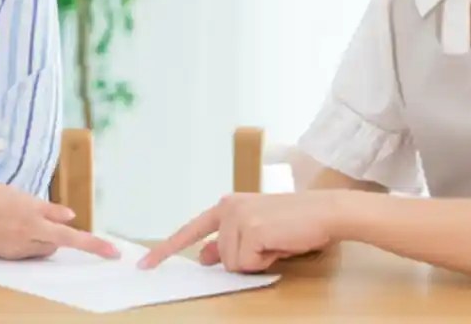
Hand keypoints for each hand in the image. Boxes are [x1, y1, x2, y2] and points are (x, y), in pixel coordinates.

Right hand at [0, 183, 120, 260]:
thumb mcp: (15, 194)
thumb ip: (45, 207)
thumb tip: (70, 217)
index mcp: (32, 216)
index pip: (70, 234)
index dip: (94, 244)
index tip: (114, 252)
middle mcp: (27, 235)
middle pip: (58, 243)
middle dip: (61, 234)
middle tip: (49, 220)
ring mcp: (16, 249)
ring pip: (43, 248)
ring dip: (43, 237)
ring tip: (20, 219)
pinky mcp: (5, 257)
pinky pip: (27, 252)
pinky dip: (28, 241)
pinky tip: (9, 227)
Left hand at [138, 192, 344, 271]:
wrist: (325, 212)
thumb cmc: (294, 223)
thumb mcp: (257, 233)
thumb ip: (228, 243)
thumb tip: (207, 257)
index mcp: (226, 206)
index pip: (190, 232)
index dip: (166, 250)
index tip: (145, 265)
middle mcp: (227, 208)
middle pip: (220, 259)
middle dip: (247, 260)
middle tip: (271, 243)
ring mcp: (237, 218)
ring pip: (232, 265)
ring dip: (257, 261)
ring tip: (277, 242)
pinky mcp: (251, 229)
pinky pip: (247, 265)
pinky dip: (265, 262)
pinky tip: (280, 244)